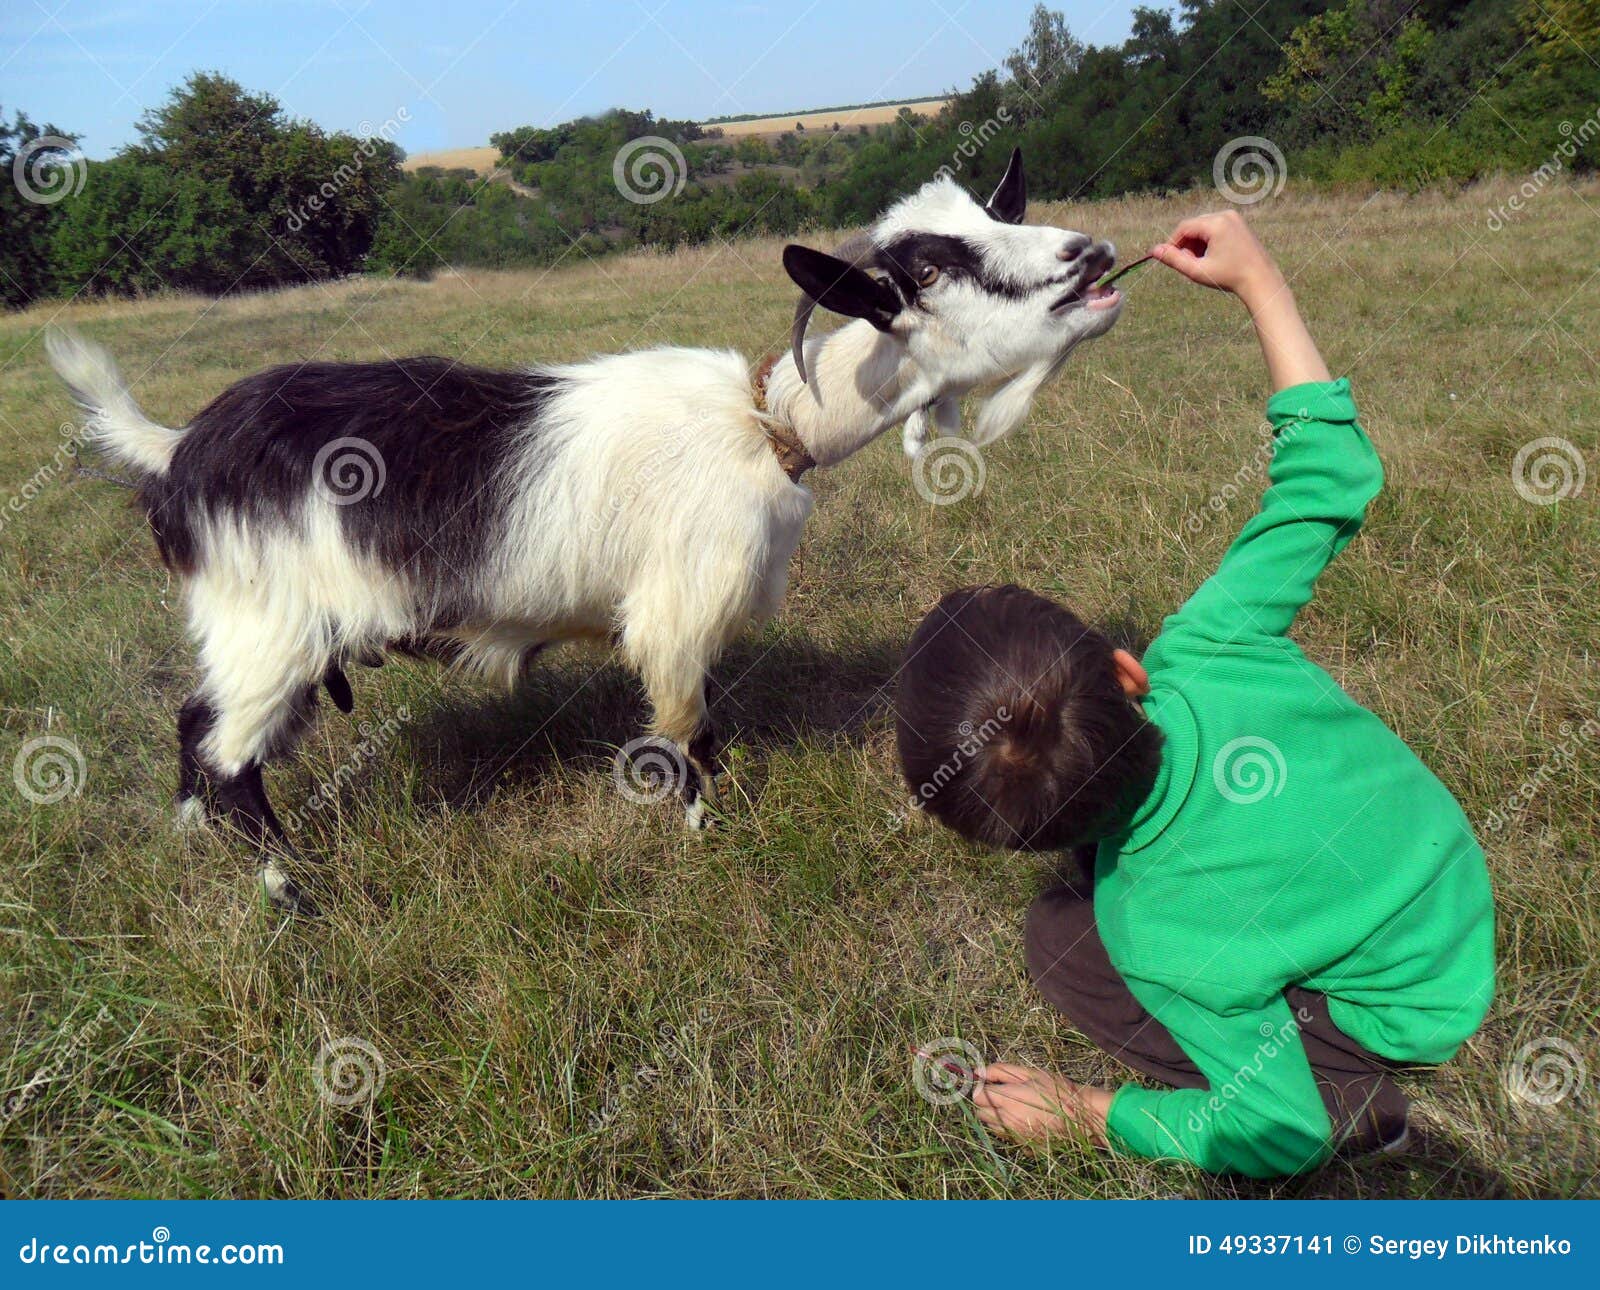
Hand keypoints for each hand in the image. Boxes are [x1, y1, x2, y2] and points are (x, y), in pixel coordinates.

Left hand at [971, 1063, 1111, 1144]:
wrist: (1081, 1118)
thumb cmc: (1057, 1090)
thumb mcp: (1030, 1073)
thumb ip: (1001, 1071)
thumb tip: (978, 1072)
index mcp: (1006, 1100)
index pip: (976, 1097)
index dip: (980, 1089)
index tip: (989, 1084)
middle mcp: (1005, 1121)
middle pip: (980, 1113)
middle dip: (986, 1103)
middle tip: (1002, 1094)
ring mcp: (1013, 1136)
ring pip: (991, 1126)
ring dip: (995, 1116)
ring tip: (1014, 1106)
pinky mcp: (1022, 1146)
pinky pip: (1005, 1137)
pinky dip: (1007, 1128)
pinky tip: (1023, 1119)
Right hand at [1150, 210, 1284, 310]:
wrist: (1260, 279)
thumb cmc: (1228, 276)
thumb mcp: (1197, 270)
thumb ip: (1174, 260)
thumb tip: (1154, 251)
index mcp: (1216, 223)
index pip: (1184, 227)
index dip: (1173, 243)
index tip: (1171, 259)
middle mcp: (1225, 215)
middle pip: (1194, 226)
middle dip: (1187, 244)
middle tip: (1190, 264)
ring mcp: (1234, 217)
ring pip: (1204, 227)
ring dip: (1197, 243)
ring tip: (1203, 262)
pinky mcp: (1239, 223)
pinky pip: (1215, 227)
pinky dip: (1209, 240)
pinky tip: (1214, 257)